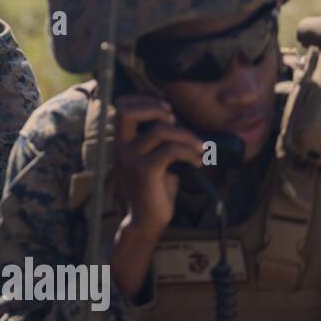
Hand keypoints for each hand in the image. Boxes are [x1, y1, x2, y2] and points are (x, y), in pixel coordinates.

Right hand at [113, 95, 204, 237]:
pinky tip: (197, 162)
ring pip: (160, 130)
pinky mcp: (145, 172)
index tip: (166, 110)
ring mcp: (130, 160)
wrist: (147, 220)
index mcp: (121, 143)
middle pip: (127, 112)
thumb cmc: (154, 189)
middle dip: (156, 108)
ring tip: (199, 148)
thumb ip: (158, 141)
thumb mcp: (152, 160)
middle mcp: (120, 149)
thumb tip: (179, 122)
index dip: (144, 101)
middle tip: (175, 119)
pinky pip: (171, 151)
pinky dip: (190, 153)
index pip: (121, 108)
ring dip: (187, 136)